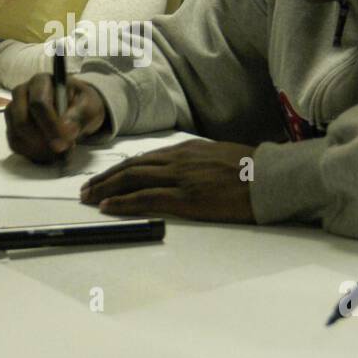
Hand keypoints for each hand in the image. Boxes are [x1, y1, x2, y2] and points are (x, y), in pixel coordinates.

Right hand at [5, 73, 106, 162]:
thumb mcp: (89, 105)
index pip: (38, 103)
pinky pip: (15, 144)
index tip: (64, 143)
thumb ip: (79, 115)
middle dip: (43, 141)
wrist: (75, 111)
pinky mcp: (12, 126)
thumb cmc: (81, 103)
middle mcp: (22, 92)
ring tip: (59, 152)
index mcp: (41, 81)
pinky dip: (32, 154)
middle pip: (22, 121)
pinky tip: (49, 153)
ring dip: (38, 149)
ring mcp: (14, 110)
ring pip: (16, 134)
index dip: (50, 125)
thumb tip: (66, 129)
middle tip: (62, 150)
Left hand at [80, 139, 257, 222]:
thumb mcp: (220, 156)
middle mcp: (178, 160)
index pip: (144, 158)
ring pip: (132, 179)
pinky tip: (107, 207)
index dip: (121, 168)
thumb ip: (198, 161)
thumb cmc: (253, 170)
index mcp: (186, 150)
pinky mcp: (186, 198)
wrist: (271, 177)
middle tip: (85, 189)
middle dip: (105, 178)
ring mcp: (180, 178)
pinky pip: (146, 198)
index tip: (106, 177)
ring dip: (106, 189)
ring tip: (88, 198)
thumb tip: (185, 170)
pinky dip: (123, 202)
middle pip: (131, 167)